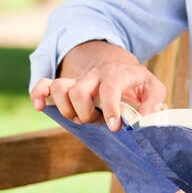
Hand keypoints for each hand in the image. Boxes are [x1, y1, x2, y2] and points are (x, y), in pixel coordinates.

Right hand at [31, 53, 166, 130]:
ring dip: (67, 110)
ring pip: (59, 88)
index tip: (114, 127)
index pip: (109, 88)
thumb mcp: (153, 88)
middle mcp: (94, 75)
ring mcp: (78, 78)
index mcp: (117, 74)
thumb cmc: (136, 82)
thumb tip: (144, 121)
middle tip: (98, 121)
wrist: (118, 65)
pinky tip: (39, 107)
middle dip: (85, 114)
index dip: (110, 109)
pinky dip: (38, 95)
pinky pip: (44, 84)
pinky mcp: (66, 84)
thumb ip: (154, 102)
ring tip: (82, 117)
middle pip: (78, 91)